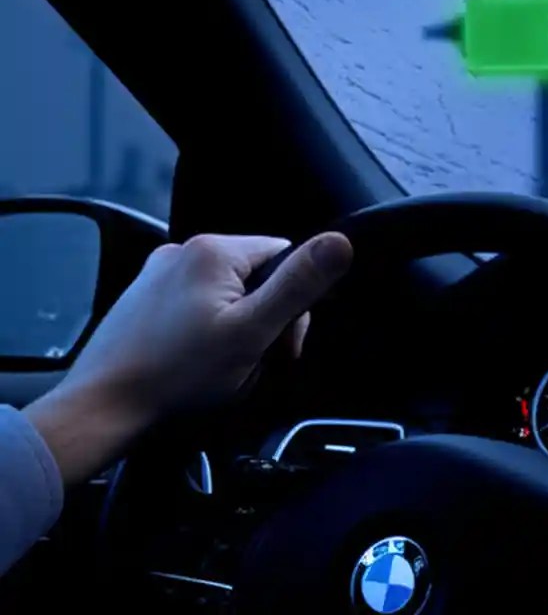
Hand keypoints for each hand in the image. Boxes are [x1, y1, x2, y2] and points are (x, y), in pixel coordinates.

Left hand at [23, 232, 352, 483]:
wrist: (103, 410)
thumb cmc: (176, 377)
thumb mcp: (253, 333)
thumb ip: (299, 286)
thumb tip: (340, 242)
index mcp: (214, 250)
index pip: (287, 258)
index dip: (294, 306)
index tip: (278, 345)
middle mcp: (183, 251)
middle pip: (258, 278)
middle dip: (264, 322)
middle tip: (249, 362)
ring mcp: (159, 274)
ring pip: (229, 296)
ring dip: (237, 331)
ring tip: (219, 367)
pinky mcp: (145, 298)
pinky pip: (198, 307)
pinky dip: (207, 333)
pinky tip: (195, 363)